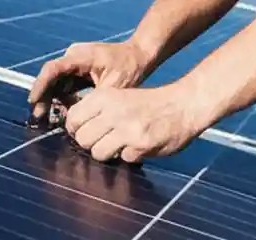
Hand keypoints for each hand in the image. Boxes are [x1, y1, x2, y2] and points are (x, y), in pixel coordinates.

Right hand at [27, 40, 151, 121]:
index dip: (41, 85)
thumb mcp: (113, 86)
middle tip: (39, 118)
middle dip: (44, 97)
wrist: (140, 55)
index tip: (33, 101)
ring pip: (57, 82)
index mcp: (81, 56)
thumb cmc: (129, 66)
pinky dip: (63, 97)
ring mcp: (76, 62)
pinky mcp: (79, 70)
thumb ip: (92, 100)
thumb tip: (76, 118)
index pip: (53, 69)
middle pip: (52, 77)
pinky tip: (62, 113)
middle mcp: (74, 56)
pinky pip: (66, 84)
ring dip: (52, 99)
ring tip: (47, 119)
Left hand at [64, 84, 208, 162]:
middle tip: (103, 140)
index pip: (73, 119)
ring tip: (120, 144)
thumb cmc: (148, 103)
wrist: (182, 105)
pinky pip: (123, 159)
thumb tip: (75, 131)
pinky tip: (139, 145)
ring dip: (108, 153)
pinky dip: (129, 155)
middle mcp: (113, 112)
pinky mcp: (141, 145)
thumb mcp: (118, 96)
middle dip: (90, 143)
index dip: (75, 129)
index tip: (83, 132)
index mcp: (105, 97)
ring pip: (98, 153)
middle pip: (82, 139)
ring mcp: (127, 129)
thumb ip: (97, 110)